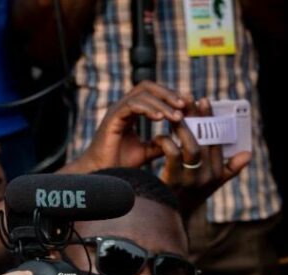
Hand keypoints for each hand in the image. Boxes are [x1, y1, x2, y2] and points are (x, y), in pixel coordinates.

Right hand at [65, 81, 189, 173]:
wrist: (101, 175)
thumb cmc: (118, 164)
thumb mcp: (145, 152)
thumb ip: (159, 144)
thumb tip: (178, 141)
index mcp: (130, 112)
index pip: (151, 94)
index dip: (169, 97)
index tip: (186, 106)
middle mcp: (123, 108)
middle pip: (147, 87)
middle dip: (168, 93)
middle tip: (184, 105)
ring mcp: (116, 111)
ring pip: (142, 94)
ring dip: (162, 102)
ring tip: (176, 116)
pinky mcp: (112, 118)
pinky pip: (132, 105)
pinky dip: (149, 109)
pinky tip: (161, 119)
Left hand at [155, 97, 250, 216]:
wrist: (169, 218)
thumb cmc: (190, 196)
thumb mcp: (212, 185)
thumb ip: (229, 169)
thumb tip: (249, 154)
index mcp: (218, 173)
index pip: (218, 140)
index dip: (212, 119)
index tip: (204, 100)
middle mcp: (208, 176)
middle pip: (206, 140)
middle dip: (198, 117)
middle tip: (189, 98)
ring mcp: (191, 180)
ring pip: (191, 147)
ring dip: (183, 128)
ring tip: (175, 113)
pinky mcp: (173, 181)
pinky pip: (172, 155)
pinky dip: (166, 143)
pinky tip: (160, 136)